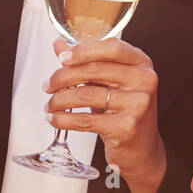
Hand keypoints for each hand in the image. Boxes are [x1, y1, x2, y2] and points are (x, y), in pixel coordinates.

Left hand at [44, 37, 164, 192]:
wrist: (142, 149)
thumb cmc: (124, 111)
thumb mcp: (109, 82)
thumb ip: (87, 62)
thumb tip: (59, 43)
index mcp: (142, 63)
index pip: (111, 47)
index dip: (83, 50)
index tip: (62, 58)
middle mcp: (145, 81)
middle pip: (95, 69)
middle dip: (63, 77)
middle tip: (48, 85)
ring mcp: (138, 104)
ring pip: (87, 94)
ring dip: (60, 100)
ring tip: (50, 104)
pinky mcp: (127, 127)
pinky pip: (86, 120)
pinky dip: (64, 120)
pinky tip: (54, 119)